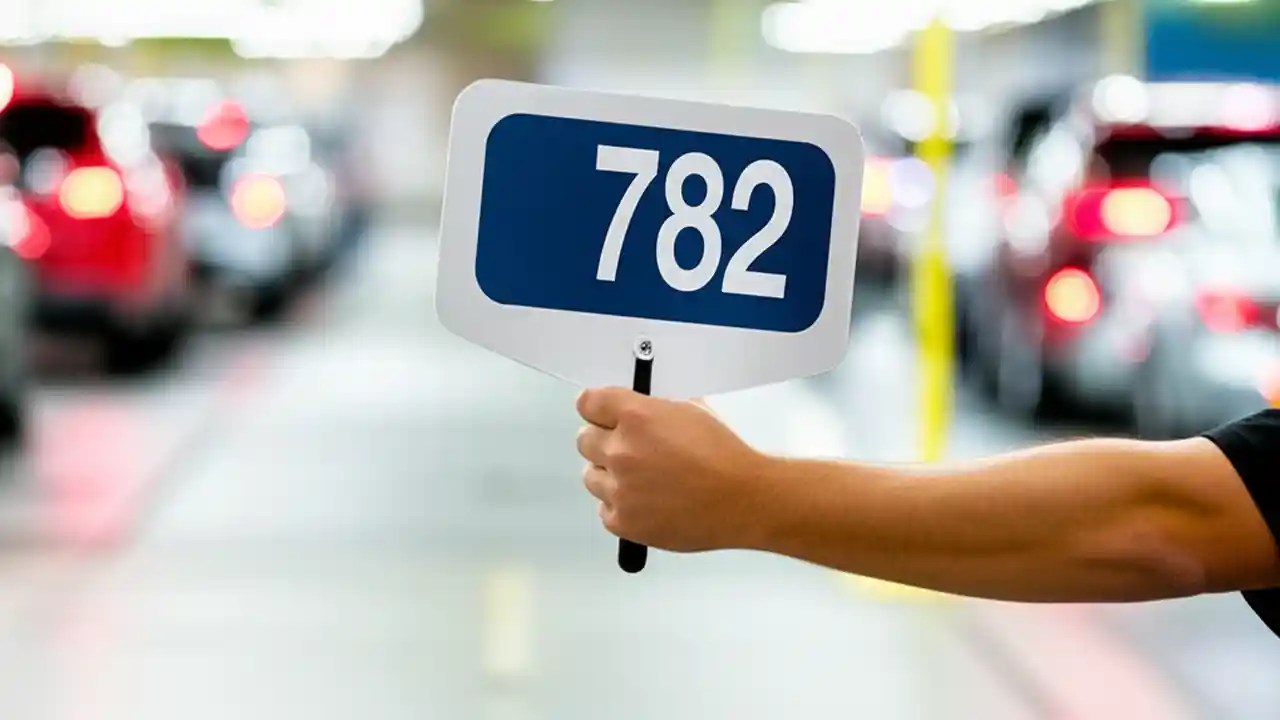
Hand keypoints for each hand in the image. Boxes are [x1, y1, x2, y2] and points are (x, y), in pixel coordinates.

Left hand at [575, 388, 770, 551]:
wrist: (743, 500)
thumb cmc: (724, 457)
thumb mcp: (689, 411)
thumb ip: (649, 411)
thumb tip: (630, 415)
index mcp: (636, 417)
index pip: (588, 403)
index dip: (596, 409)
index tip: (600, 415)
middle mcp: (621, 451)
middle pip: (583, 439)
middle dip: (603, 441)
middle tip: (628, 450)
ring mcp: (619, 489)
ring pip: (590, 476)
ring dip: (609, 475)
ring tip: (642, 481)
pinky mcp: (622, 521)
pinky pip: (605, 510)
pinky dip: (620, 507)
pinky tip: (647, 503)